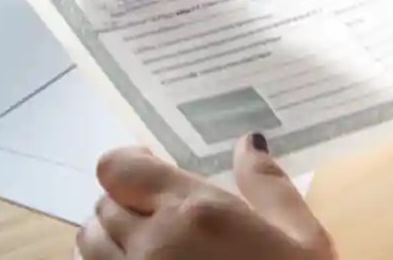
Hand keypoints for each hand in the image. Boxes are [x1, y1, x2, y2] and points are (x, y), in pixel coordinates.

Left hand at [78, 134, 334, 259]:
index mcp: (194, 213)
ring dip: (109, 241)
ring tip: (146, 249)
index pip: (117, 167)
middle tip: (159, 216)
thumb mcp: (305, 240)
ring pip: (88, 247)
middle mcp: (151, 245)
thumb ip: (269, 186)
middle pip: (102, 205)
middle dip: (125, 204)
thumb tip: (247, 142)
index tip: (150, 172)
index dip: (129, 167)